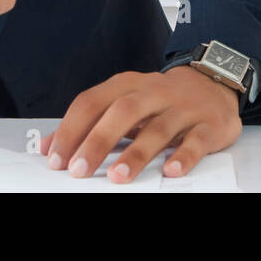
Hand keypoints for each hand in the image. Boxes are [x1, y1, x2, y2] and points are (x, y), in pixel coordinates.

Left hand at [39, 66, 242, 183]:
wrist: (213, 83)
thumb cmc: (159, 100)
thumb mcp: (122, 103)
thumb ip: (87, 123)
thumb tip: (46, 148)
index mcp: (127, 85)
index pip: (92, 102)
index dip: (71, 130)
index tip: (56, 159)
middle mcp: (154, 92)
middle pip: (123, 112)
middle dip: (98, 141)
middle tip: (79, 170)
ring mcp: (183, 108)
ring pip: (158, 127)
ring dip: (137, 153)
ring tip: (118, 177)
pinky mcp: (208, 125)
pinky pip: (196, 141)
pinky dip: (184, 156)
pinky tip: (170, 171)